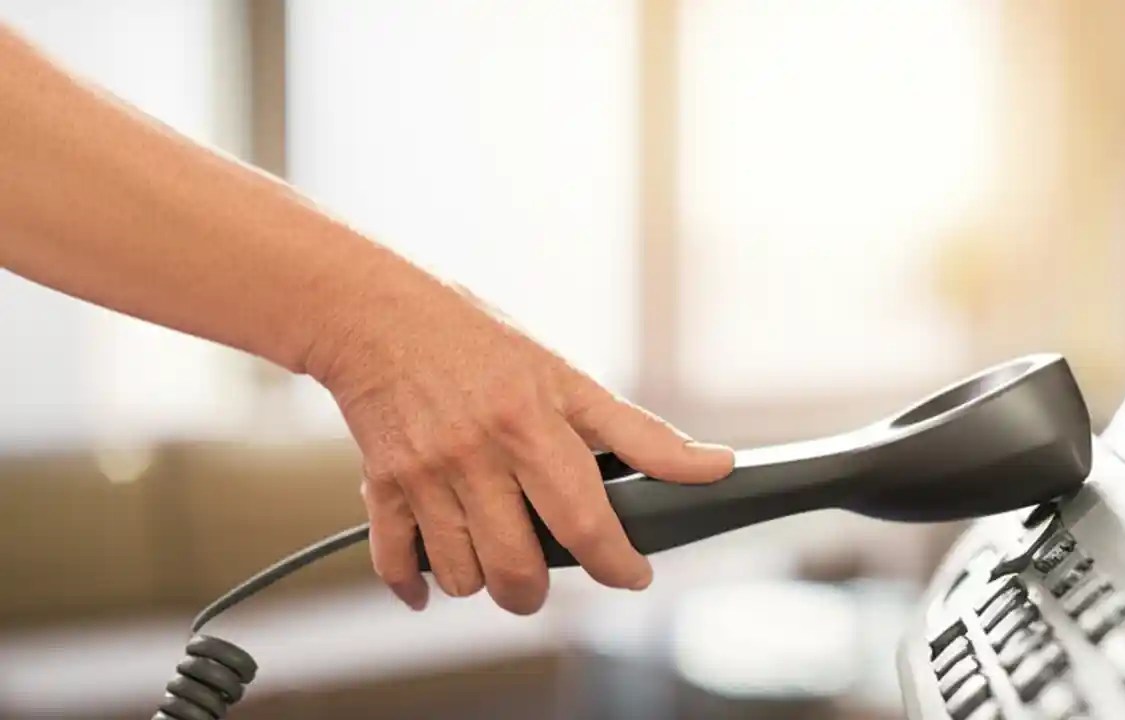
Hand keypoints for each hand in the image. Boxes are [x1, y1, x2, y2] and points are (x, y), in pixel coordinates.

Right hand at [305, 251, 734, 614]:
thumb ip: (640, 434)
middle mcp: (476, 454)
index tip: (631, 575)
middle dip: (540, 591)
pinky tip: (433, 577)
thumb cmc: (481, 341)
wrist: (376, 314)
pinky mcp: (381, 487)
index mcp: (531, 424)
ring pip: (461, 577)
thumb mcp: (568, 377)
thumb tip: (713, 467)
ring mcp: (425, 474)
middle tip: (547, 577)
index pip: (585, 522)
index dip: (617, 564)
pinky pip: (398, 563)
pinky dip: (417, 584)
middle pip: (517, 568)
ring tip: (494, 559)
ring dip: (484, 584)